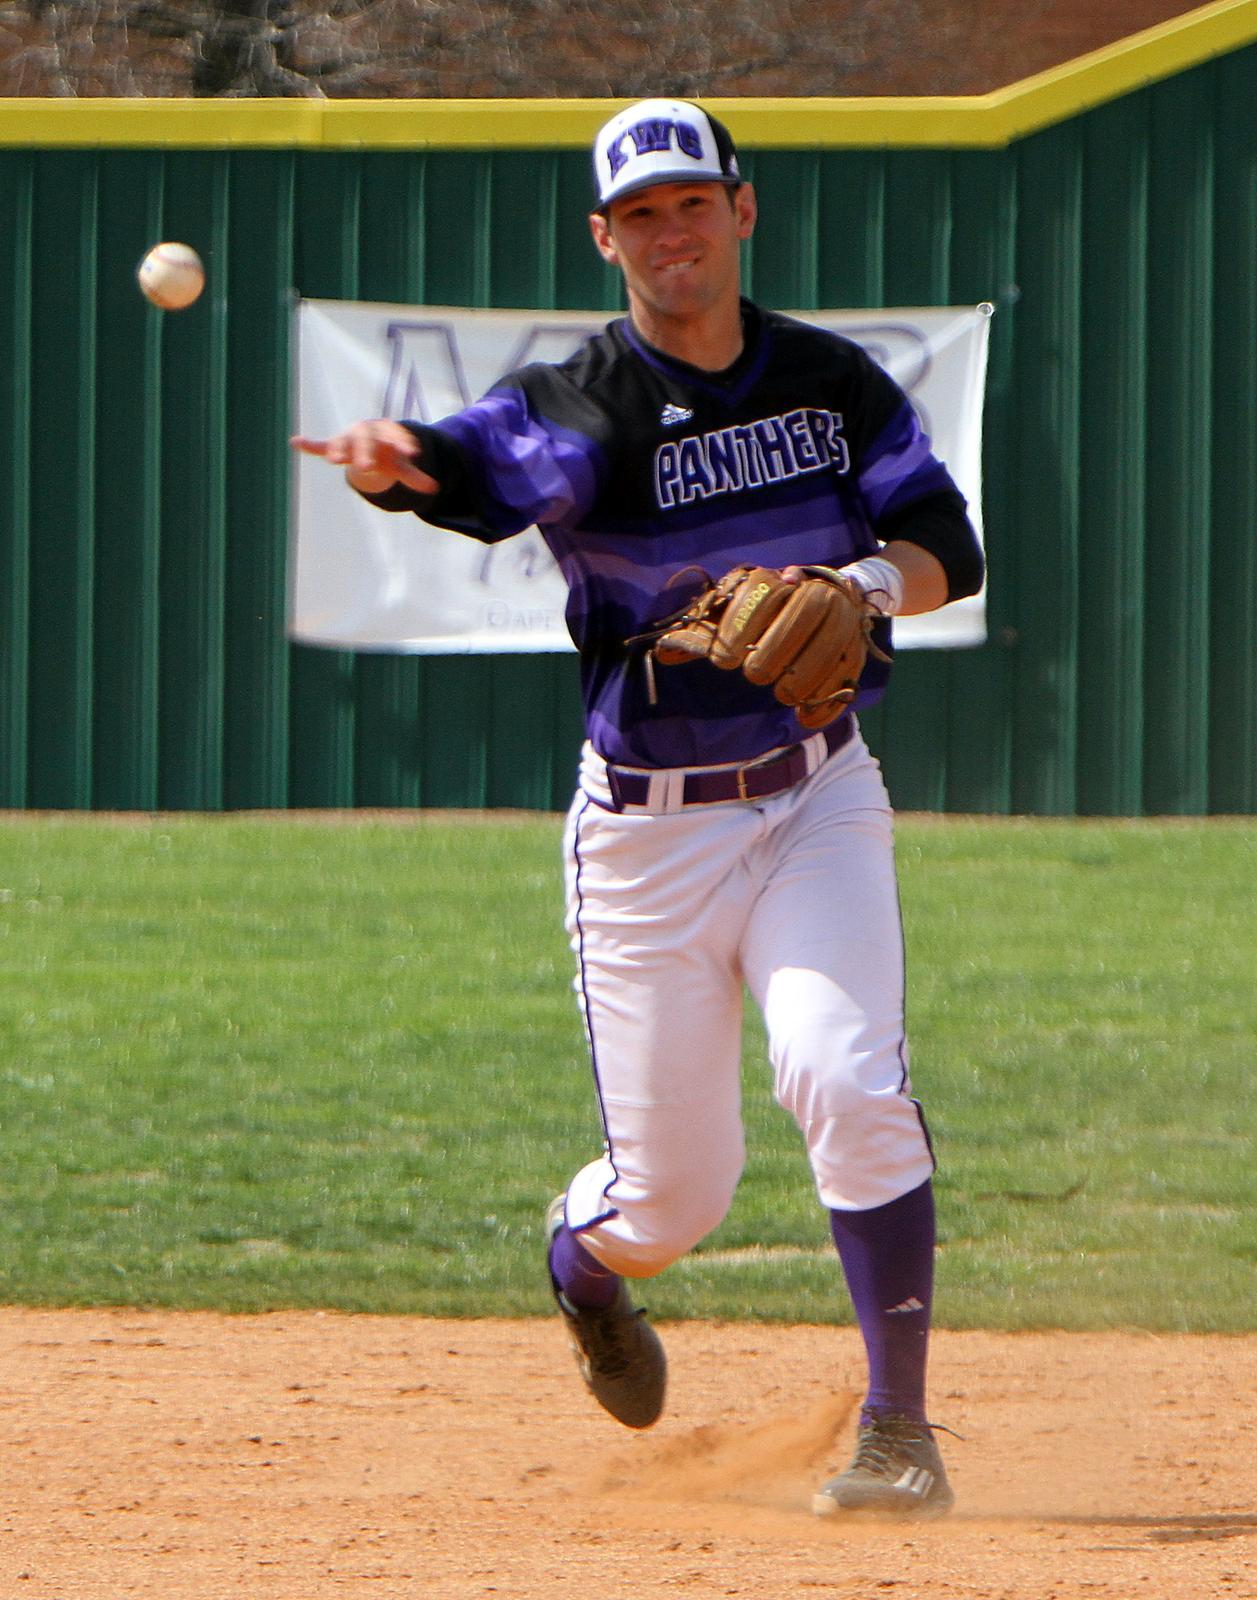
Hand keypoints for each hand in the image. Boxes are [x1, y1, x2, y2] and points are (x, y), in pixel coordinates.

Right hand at [290, 419, 439, 495]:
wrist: (370, 439)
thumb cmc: (387, 452)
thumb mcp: (400, 464)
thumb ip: (414, 476)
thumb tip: (434, 489)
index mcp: (385, 433)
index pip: (395, 437)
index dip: (403, 444)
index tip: (412, 453)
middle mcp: (365, 433)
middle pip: (365, 441)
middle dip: (365, 452)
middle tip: (367, 467)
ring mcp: (348, 438)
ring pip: (342, 442)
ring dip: (339, 450)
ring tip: (335, 461)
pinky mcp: (334, 445)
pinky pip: (320, 445)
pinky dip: (309, 445)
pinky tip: (295, 442)